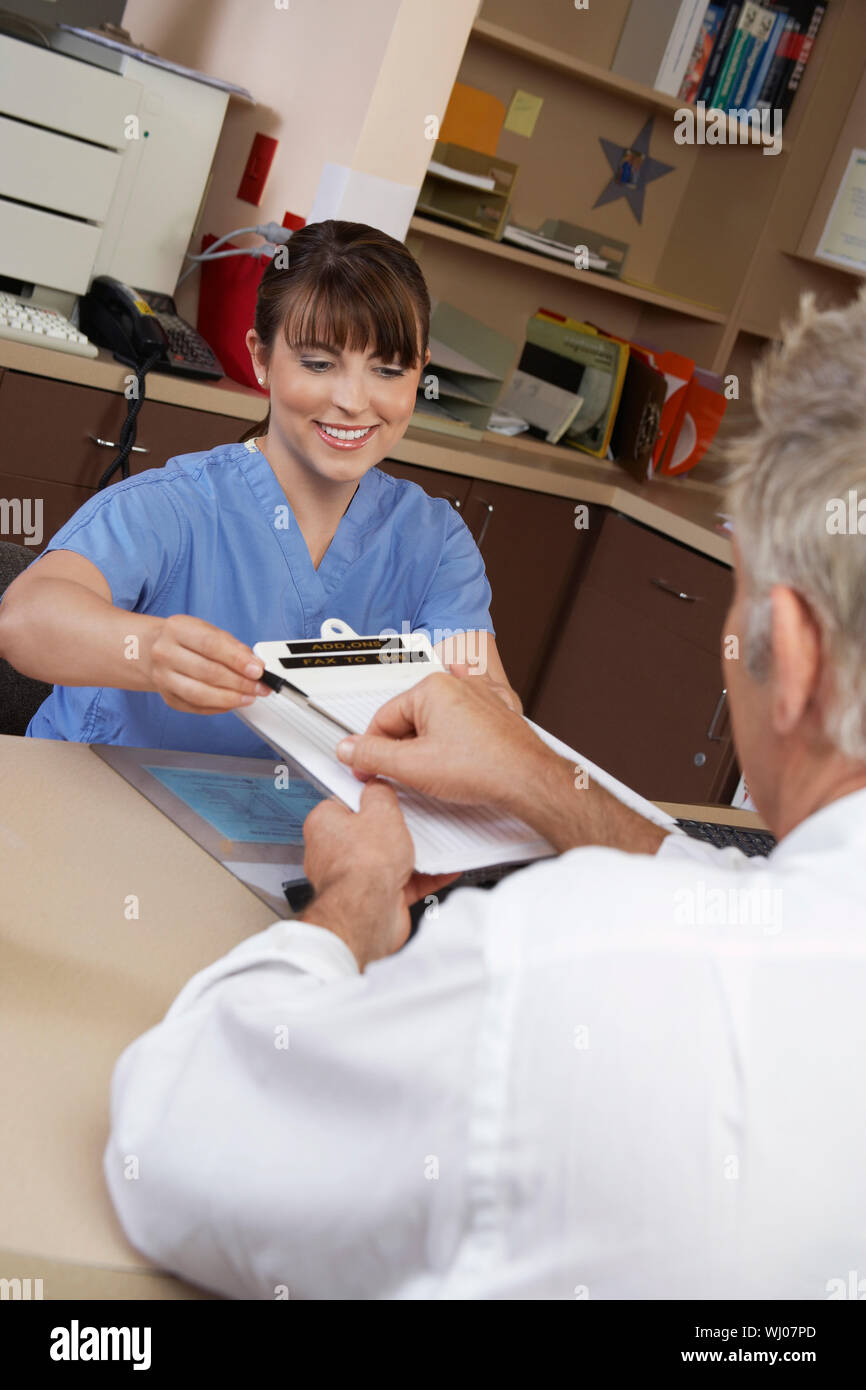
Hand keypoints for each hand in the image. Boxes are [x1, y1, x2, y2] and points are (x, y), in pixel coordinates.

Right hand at [143, 614, 271, 713]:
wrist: (152, 650)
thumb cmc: (187, 640)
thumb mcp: (207, 631)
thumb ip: (231, 646)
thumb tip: (254, 665)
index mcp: (176, 629)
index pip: (211, 645)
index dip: (237, 659)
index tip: (258, 670)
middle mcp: (164, 653)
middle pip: (207, 672)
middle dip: (239, 682)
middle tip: (260, 687)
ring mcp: (162, 677)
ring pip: (200, 694)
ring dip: (230, 698)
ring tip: (249, 697)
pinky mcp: (167, 697)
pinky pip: (195, 707)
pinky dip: (218, 707)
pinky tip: (232, 703)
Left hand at [301, 781, 457, 967]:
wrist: (370, 913)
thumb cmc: (363, 866)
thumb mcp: (380, 811)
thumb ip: (379, 794)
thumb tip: (379, 786)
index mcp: (324, 825)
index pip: (346, 802)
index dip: (370, 797)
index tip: (388, 794)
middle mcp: (334, 853)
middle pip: (369, 831)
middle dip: (394, 828)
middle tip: (413, 820)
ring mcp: (355, 879)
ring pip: (388, 859)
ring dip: (412, 853)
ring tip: (432, 843)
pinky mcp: (375, 898)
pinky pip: (404, 882)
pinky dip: (424, 876)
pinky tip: (443, 868)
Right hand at [335, 670, 555, 811]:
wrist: (529, 780)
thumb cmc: (483, 768)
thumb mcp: (413, 767)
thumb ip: (372, 756)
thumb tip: (348, 749)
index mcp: (431, 688)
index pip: (382, 718)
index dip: (370, 749)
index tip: (366, 769)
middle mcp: (455, 684)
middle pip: (408, 719)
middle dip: (400, 748)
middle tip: (401, 776)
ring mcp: (478, 696)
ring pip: (434, 721)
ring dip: (426, 745)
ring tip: (434, 773)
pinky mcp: (494, 711)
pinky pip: (461, 719)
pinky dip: (452, 735)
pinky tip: (453, 749)